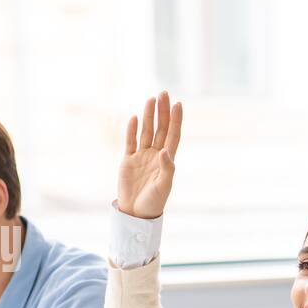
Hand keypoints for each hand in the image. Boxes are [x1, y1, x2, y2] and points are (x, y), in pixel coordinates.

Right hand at [117, 91, 182, 219]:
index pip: (173, 135)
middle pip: (160, 129)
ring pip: (146, 131)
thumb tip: (165, 151)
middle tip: (163, 93)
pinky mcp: (128, 160)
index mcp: (167, 160)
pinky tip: (135, 117)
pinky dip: (132, 130)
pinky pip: (130, 141)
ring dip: (149, 116)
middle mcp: (155, 155)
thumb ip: (167, 169)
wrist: (135, 213)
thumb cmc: (154, 202)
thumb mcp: (164, 187)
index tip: (178, 104)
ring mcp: (141, 156)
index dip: (176, 120)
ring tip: (151, 99)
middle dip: (162, 111)